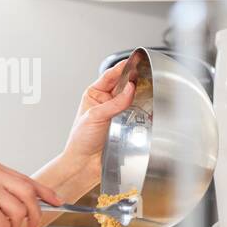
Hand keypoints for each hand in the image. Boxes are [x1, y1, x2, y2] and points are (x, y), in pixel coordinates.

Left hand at [63, 59, 135, 181]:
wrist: (84, 165)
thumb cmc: (81, 141)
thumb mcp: (95, 117)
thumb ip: (114, 103)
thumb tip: (130, 89)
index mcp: (94, 95)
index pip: (110, 76)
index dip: (122, 68)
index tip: (133, 61)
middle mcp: (106, 103)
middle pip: (123, 86)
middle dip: (133, 81)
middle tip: (143, 77)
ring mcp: (116, 114)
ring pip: (131, 100)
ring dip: (138, 97)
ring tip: (145, 93)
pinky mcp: (125, 126)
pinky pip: (136, 115)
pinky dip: (141, 112)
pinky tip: (145, 110)